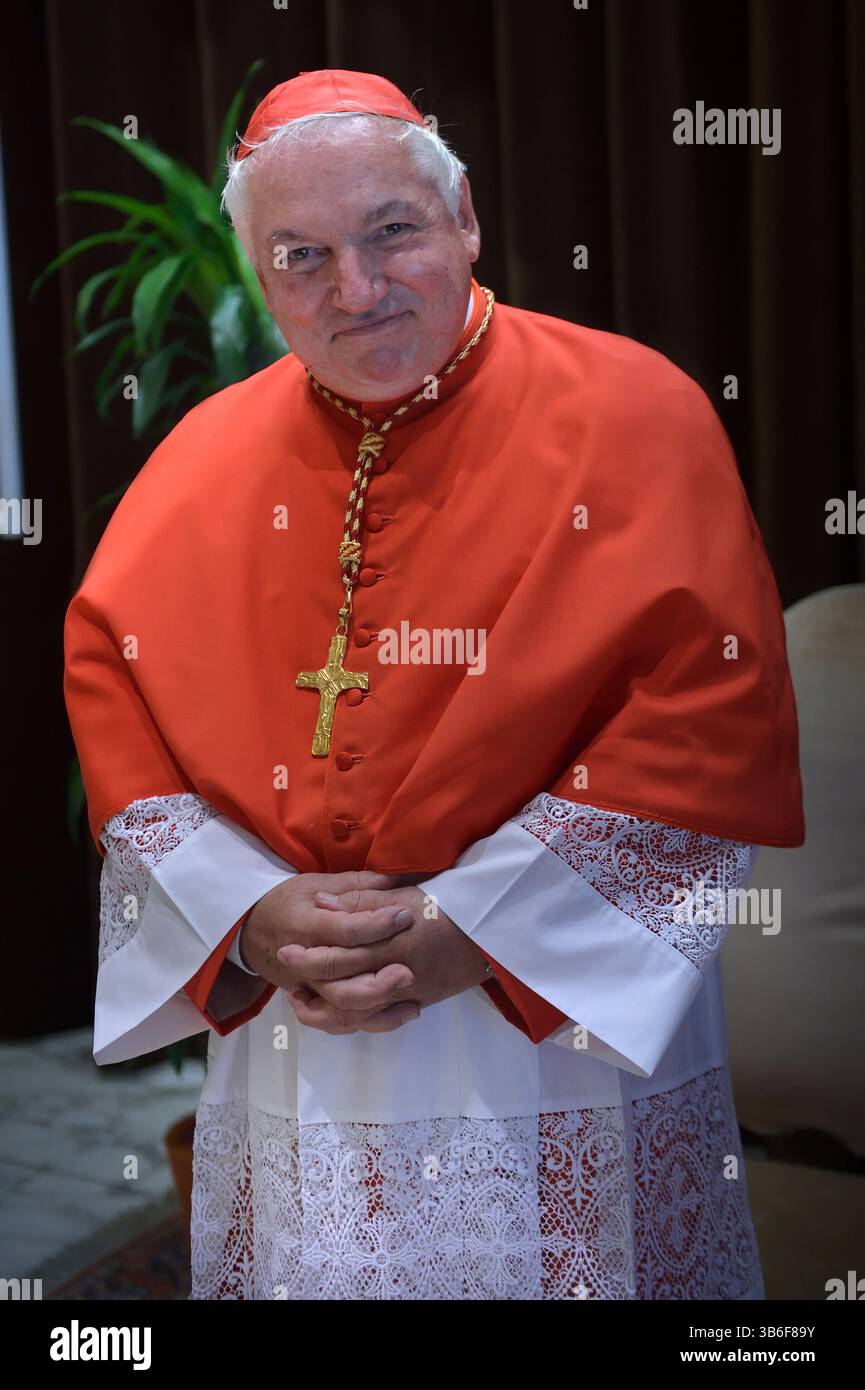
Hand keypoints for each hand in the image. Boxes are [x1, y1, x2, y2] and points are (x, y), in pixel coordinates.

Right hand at [240, 871, 419, 1032]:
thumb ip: (355, 884)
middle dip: (377, 980)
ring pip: (340, 1009)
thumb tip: (394, 879)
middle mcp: (305, 963)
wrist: (250, 931)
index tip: (405, 916)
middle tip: (409, 971)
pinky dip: (369, 1023)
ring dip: (378, 1008)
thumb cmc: (288, 903)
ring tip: (412, 1004)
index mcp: (306, 926)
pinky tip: (399, 1014)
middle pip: (340, 981)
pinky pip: (340, 1022)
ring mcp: (307, 987)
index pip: (343, 931)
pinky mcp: (314, 1002)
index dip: (376, 925)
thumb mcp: (314, 884)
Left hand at [280, 885, 490, 1034]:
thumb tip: (322, 903)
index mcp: (390, 940)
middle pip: (342, 987)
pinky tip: (333, 1011)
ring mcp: (406, 993)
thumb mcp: (403, 894)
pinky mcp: (414, 1003)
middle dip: (310, 982)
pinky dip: (351, 1021)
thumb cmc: (445, 906)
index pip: (340, 953)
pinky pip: (376, 1021)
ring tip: (301, 1001)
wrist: (488, 934)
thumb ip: (362, 900)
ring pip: (356, 1014)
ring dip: (323, 1011)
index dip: (309, 954)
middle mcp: (395, 971)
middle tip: (286, 974)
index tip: (287, 947)